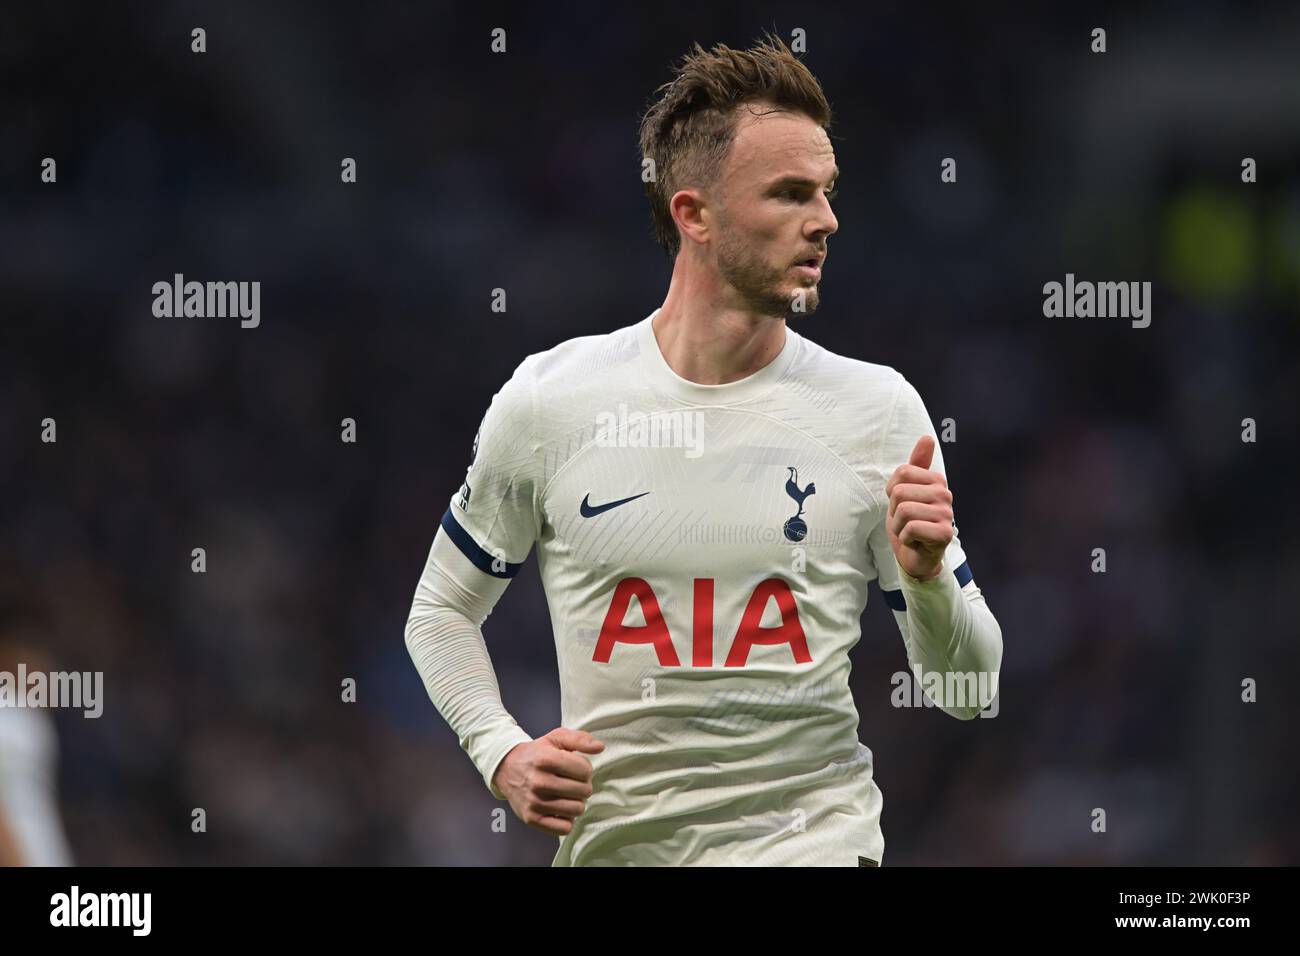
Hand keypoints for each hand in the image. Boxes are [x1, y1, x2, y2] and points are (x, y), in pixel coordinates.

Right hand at [492, 727, 604, 835]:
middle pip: (584, 791)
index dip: (585, 769)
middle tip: (572, 782)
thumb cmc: (537, 753)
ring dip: (576, 802)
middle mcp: (538, 781)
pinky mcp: (531, 818)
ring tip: (567, 794)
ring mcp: (534, 802)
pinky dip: (567, 819)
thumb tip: (600, 747)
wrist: (506, 768)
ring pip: (576, 809)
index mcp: (546, 759)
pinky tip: (560, 808)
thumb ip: (580, 739)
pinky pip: (564, 828)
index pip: (585, 770)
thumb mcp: (556, 738)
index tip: (576, 768)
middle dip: (583, 785)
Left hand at [885, 435, 952, 581]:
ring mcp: (947, 514)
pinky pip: (911, 528)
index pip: (902, 473)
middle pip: (900, 492)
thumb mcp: (906, 492)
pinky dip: (905, 538)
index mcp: (936, 481)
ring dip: (898, 526)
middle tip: (905, 521)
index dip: (892, 491)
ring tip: (909, 531)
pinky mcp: (944, 534)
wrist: (916, 557)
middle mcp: (945, 494)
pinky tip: (915, 541)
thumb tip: (927, 438)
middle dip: (894, 511)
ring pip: (904, 510)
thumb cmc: (910, 523)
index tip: (901, 504)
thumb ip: (915, 466)